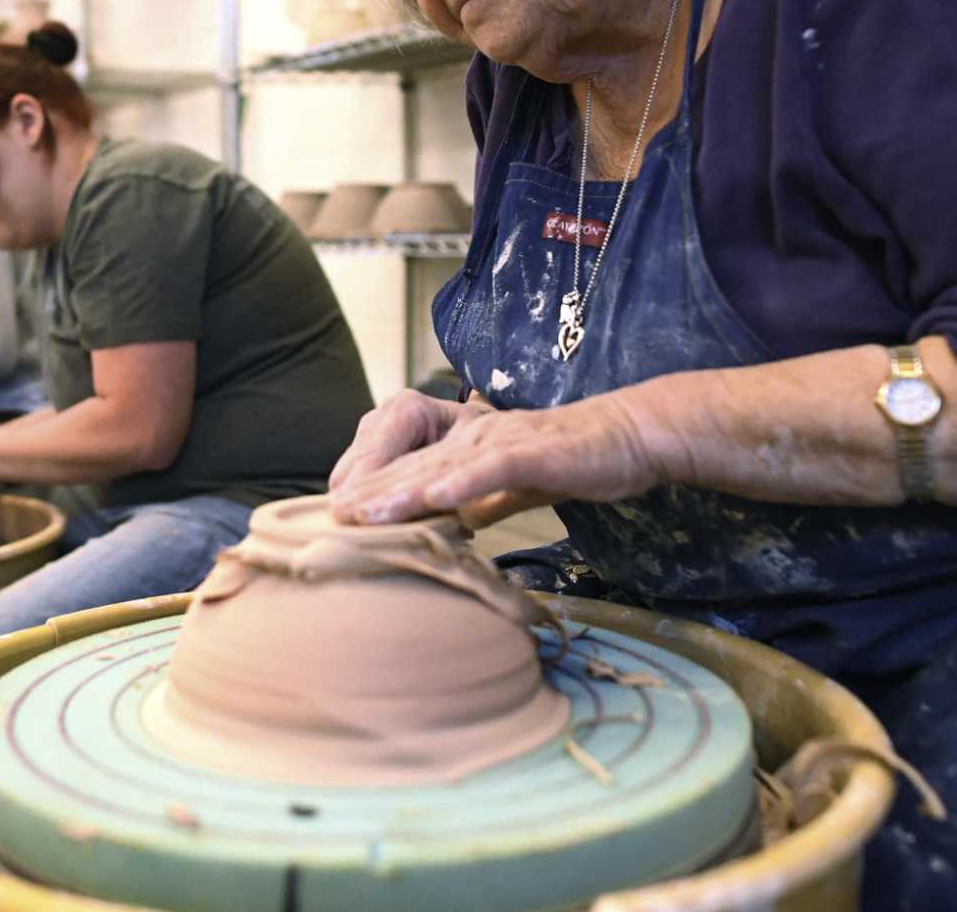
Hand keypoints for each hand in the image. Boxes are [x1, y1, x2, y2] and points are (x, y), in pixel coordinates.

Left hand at [328, 392, 664, 527]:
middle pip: (413, 466)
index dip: (374, 490)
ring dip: (399, 490)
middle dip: (368, 493)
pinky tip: (434, 498)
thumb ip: (484, 497)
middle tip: (326, 520)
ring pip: (441, 466)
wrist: (630, 437)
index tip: (336, 519)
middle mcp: (475, 434)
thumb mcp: (516, 483)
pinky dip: (462, 483)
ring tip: (360, 514)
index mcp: (467, 442)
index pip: (411, 467)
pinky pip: (491, 467)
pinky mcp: (534, 451)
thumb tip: (456, 522)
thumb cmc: (574, 459)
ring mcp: (502, 439)